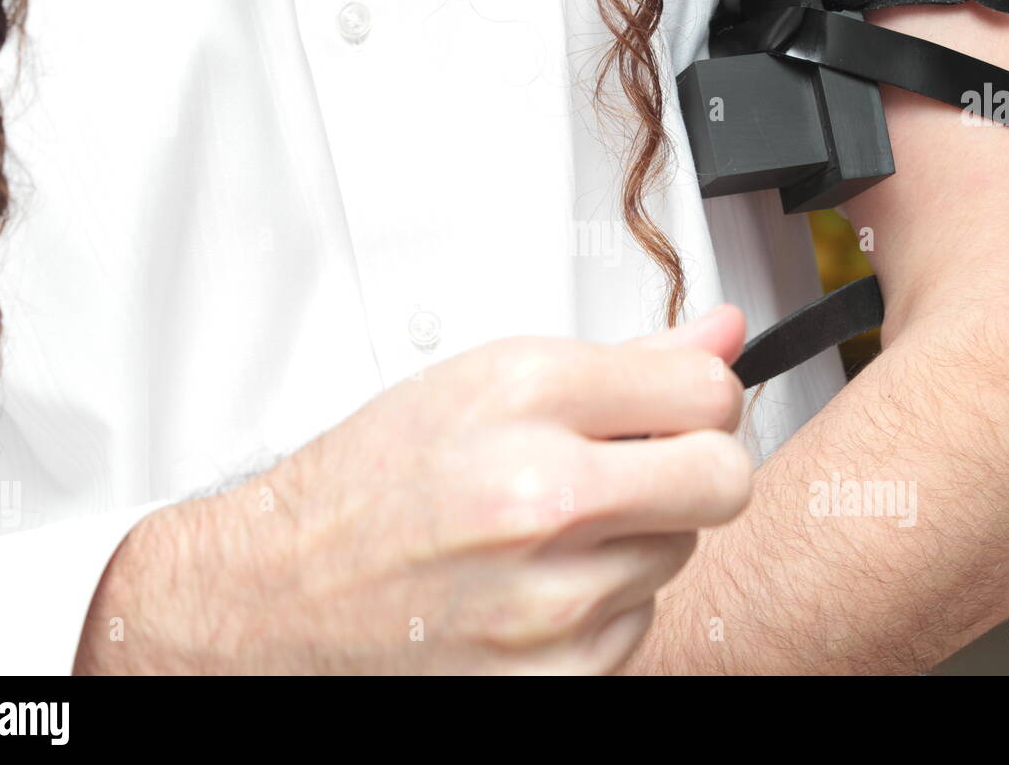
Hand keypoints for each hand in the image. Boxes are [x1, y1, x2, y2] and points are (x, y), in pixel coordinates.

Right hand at [74, 305, 750, 673]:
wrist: (285, 591)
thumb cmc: (374, 481)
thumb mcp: (487, 381)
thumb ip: (626, 361)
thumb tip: (724, 336)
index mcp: (528, 395)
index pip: (710, 394)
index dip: (702, 402)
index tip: (678, 412)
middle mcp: (543, 494)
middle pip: (724, 480)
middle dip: (698, 469)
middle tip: (647, 468)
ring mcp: (552, 596)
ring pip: (681, 552)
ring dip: (640, 537)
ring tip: (555, 527)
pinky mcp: (556, 672)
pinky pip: (639, 623)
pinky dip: (605, 603)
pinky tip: (540, 581)